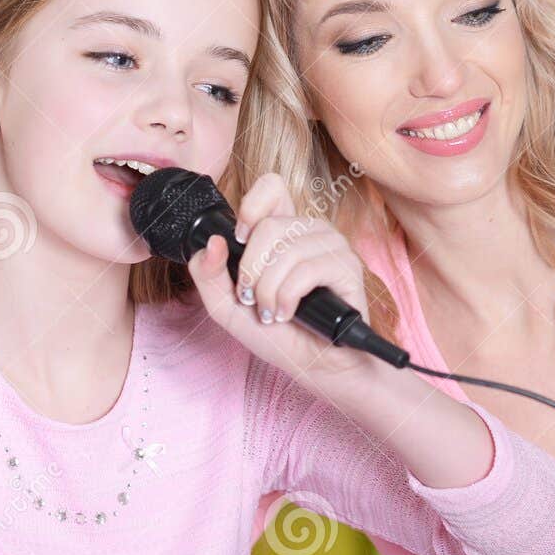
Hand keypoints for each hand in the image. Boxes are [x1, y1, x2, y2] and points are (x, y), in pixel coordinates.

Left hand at [186, 173, 373, 383]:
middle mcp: (310, 232)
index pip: (272, 187)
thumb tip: (211, 243)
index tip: (240, 240)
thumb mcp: (227, 306)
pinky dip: (288, 297)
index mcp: (285, 231)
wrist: (313, 367)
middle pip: (269, 225)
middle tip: (254, 298)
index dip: (251, 207)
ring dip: (269, 290)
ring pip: (286, 249)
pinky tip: (289, 313)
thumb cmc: (278, 336)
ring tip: (273, 312)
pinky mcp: (347, 267)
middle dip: (251, 270)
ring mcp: (332, 247)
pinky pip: (306, 270)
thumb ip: (207, 274)